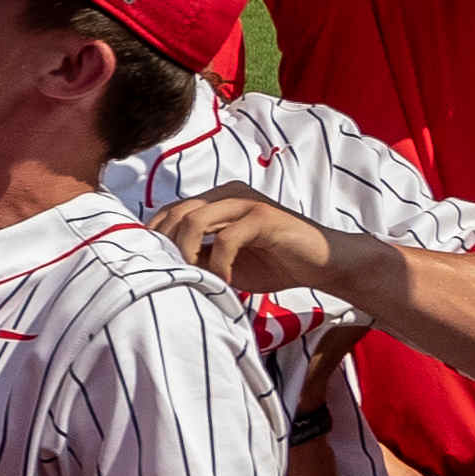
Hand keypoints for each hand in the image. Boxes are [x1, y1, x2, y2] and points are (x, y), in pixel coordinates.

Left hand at [149, 183, 343, 297]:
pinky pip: (226, 238)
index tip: (152, 264)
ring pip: (195, 220)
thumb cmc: (274, 264)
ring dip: (186, 253)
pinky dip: (219, 264)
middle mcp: (227, 194)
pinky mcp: (263, 216)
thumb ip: (198, 257)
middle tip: (171, 275)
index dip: (155, 236)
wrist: (322, 264)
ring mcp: (246, 202)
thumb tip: (164, 263)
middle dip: (166, 246)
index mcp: (216, 201)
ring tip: (195, 278)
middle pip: (177, 213)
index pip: (171, 210)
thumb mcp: (226, 263)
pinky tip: (227, 281)